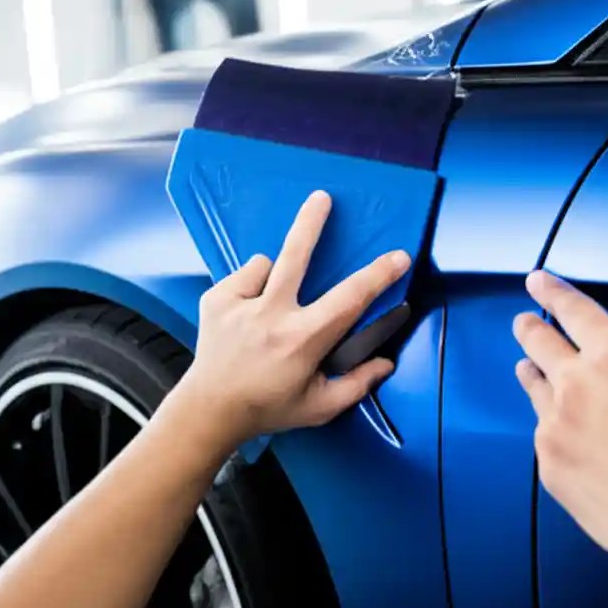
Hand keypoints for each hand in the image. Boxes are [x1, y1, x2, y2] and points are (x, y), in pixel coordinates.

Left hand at [172, 190, 410, 453]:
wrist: (209, 410)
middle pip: (296, 256)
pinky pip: (246, 275)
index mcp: (303, 340)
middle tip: (323, 197)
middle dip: (312, 223)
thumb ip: (357, 384)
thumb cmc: (269, 408)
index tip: (398, 256)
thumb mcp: (320, 407)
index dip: (378, 275)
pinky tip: (249, 312)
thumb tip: (386, 363)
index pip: (350, 300)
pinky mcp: (216, 299)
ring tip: (271, 305)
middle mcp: (272, 316)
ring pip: (268, 263)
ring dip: (277, 276)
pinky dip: (252, 286)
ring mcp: (241, 304)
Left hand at [512, 271, 607, 572]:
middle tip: (527, 321)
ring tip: (533, 367)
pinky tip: (567, 429)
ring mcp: (556, 427)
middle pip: (537, 342)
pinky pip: (544, 433)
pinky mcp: (550, 464)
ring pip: (533, 387)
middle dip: (530, 326)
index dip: (552, 291)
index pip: (572, 309)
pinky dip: (552, 423)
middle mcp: (574, 386)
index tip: (538, 281)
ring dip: (533, 371)